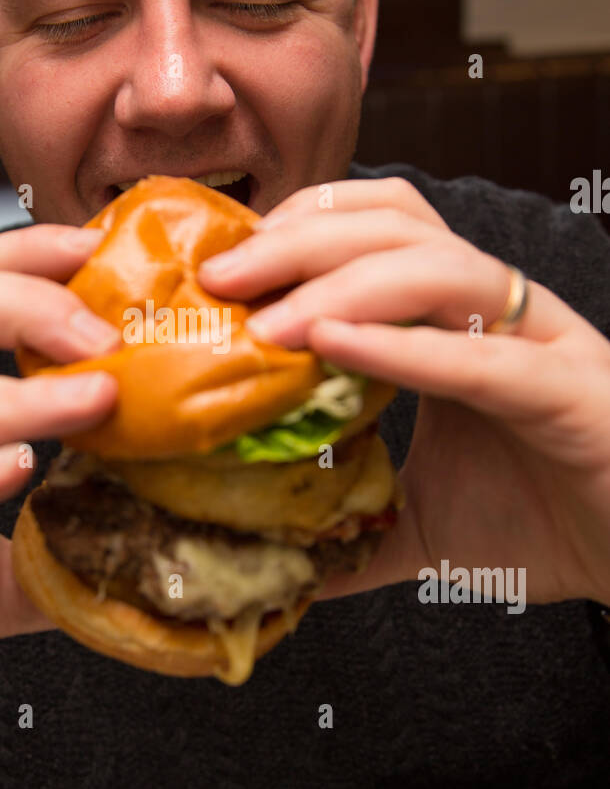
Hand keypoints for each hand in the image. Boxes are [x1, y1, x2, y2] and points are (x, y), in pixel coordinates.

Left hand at [198, 178, 609, 608]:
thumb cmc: (546, 523)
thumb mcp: (420, 525)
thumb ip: (349, 529)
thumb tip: (272, 562)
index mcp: (460, 320)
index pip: (375, 230)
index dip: (296, 228)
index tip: (218, 266)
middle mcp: (500, 311)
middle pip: (395, 226)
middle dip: (298, 239)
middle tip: (216, 276)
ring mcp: (542, 342)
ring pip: (441, 268)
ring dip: (342, 284)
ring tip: (265, 321)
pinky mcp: (572, 391)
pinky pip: (486, 355)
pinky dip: (408, 345)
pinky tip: (334, 344)